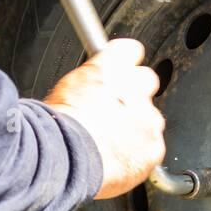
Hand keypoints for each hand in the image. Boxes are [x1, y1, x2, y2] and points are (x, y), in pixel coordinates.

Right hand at [44, 38, 165, 199]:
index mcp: (110, 68)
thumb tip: (95, 85)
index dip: (124, 63)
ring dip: (137, 126)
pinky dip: (140, 152)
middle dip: (135, 93)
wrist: (66, 160)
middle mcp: (135, 88)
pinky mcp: (154, 145)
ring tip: (111, 141)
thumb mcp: (66, 91)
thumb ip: (91, 82)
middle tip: (116, 110)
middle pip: (146, 80)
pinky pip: (152, 146)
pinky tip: (118, 157)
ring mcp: (149, 117)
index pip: (130, 50)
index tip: (121, 71)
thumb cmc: (56, 128)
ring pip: (151, 117)